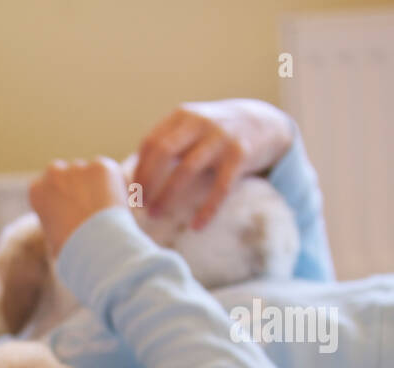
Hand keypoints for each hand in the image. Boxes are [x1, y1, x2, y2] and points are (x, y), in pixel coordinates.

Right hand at [27, 157, 128, 259]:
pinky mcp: (101, 166)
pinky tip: (114, 204)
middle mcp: (53, 172)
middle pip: (66, 174)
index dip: (61, 200)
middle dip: (76, 186)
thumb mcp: (52, 237)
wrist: (95, 245)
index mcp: (36, 190)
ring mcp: (77, 167)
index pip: (47, 187)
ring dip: (95, 185)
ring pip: (88, 172)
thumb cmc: (72, 250)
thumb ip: (56, 218)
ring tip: (104, 210)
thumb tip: (65, 221)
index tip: (71, 213)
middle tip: (90, 209)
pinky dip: (114, 184)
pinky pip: (108, 172)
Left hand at [134, 99, 293, 228]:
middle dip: (147, 181)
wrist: (264, 122)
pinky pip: (220, 186)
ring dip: (168, 195)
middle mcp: (199, 123)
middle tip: (138, 205)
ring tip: (155, 214)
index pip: (150, 142)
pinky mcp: (240, 154)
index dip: (137, 169)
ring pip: (187, 169)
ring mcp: (221, 137)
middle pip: (163, 152)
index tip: (128, 193)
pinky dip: (207, 208)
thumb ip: (166, 145)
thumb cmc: (215, 134)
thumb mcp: (190, 128)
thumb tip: (128, 178)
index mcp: (182, 117)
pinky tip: (197, 226)